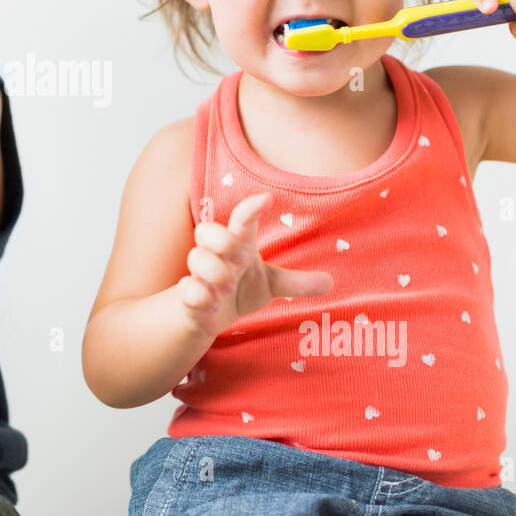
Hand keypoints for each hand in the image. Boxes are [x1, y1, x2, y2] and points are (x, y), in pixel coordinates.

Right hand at [178, 191, 333, 337]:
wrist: (205, 315)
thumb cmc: (239, 289)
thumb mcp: (270, 284)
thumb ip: (295, 283)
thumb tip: (330, 282)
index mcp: (238, 245)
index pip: (241, 219)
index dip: (251, 208)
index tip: (268, 199)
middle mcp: (216, 255)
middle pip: (206, 229)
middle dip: (221, 239)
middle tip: (240, 257)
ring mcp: (199, 275)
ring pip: (195, 258)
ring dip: (213, 272)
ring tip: (226, 288)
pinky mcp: (188, 297)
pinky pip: (186, 289)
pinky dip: (198, 296)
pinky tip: (210, 305)